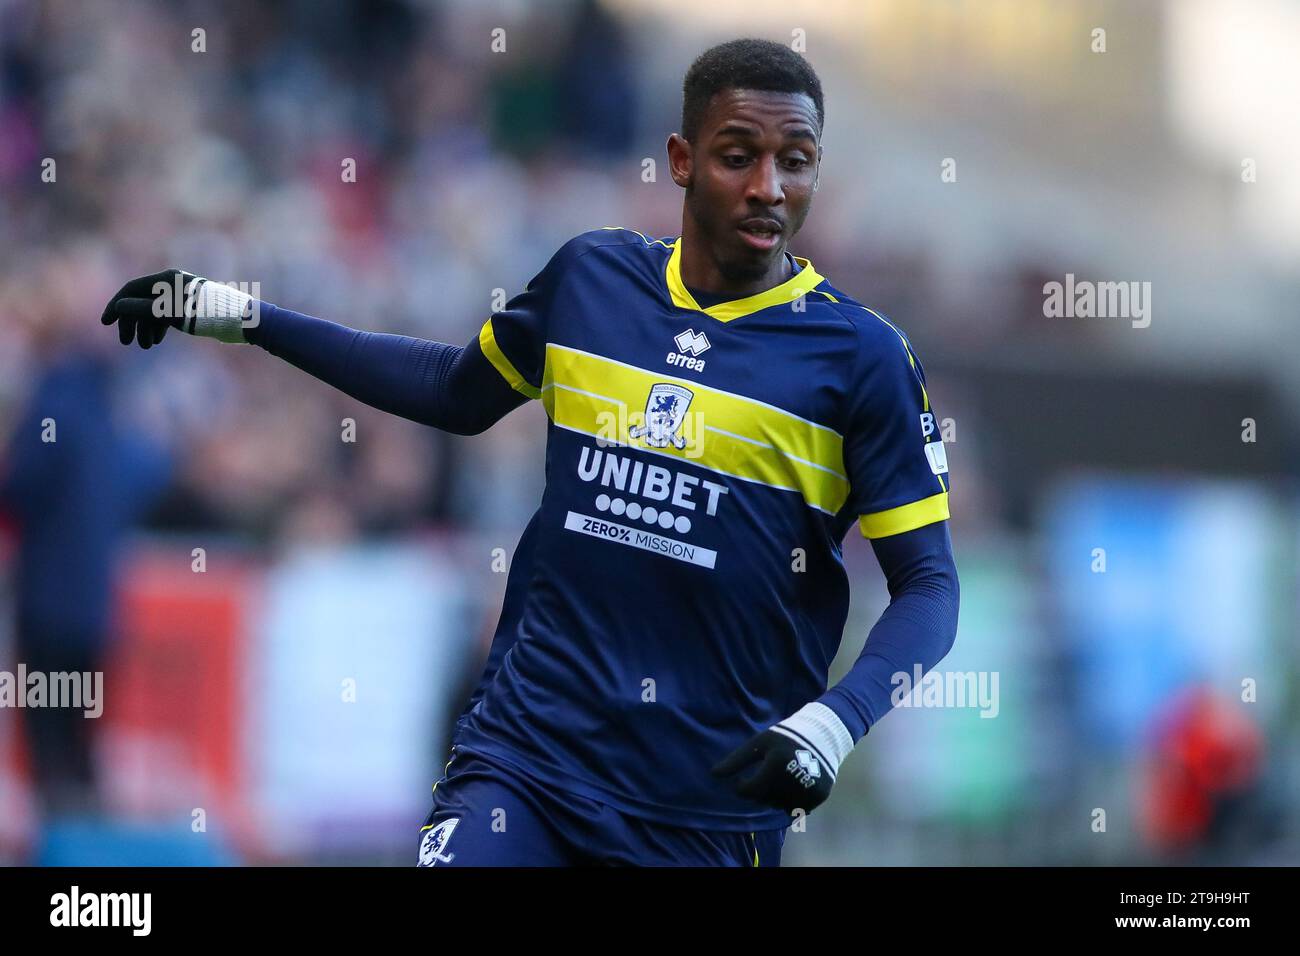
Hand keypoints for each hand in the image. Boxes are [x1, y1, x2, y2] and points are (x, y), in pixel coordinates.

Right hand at [101, 269, 253, 347]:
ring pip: (153, 311)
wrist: (238, 319)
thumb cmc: (205, 313)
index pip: (131, 290)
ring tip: (144, 346)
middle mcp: (171, 284)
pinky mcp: (189, 308)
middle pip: (141, 301)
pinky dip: (158, 328)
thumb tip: (119, 306)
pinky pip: (165, 316)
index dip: (116, 306)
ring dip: (145, 328)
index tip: (106, 323)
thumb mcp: (170, 313)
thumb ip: (143, 308)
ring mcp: (180, 296)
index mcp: (165, 279)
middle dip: (131, 321)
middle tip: (126, 342)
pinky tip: (154, 341)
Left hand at [711, 702, 853, 814]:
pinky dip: (791, 802)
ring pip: (779, 807)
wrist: (822, 736)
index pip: (749, 791)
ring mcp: (807, 789)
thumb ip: (736, 760)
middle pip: (764, 800)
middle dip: (759, 791)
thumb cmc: (784, 737)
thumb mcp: (759, 743)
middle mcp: (793, 779)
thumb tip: (712, 774)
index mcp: (776, 764)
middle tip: (764, 777)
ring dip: (774, 798)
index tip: (742, 780)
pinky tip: (791, 786)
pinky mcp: (819, 796)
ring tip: (778, 780)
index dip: (741, 787)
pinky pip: (797, 810)